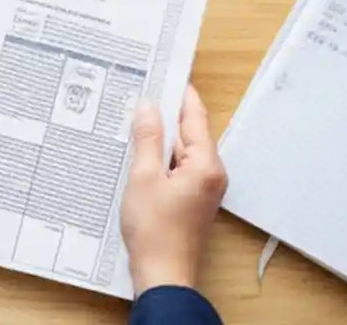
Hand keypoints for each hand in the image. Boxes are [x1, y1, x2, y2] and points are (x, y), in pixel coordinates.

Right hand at [121, 85, 226, 293]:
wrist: (163, 274)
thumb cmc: (155, 230)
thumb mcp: (143, 177)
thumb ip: (147, 139)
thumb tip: (148, 107)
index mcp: (205, 164)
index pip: (194, 117)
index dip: (180, 94)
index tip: (167, 73)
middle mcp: (211, 173)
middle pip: (189, 133)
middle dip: (165, 116)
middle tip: (141, 95)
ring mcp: (204, 188)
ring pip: (182, 152)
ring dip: (161, 140)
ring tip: (134, 122)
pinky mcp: (193, 200)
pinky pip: (179, 169)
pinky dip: (161, 159)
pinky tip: (141, 155)